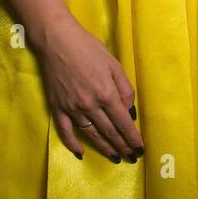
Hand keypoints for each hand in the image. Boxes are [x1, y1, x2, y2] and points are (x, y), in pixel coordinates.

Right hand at [33, 13, 143, 163]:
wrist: (57, 41)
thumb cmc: (89, 49)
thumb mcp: (114, 65)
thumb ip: (125, 90)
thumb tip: (129, 111)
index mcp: (106, 94)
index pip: (123, 123)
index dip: (133, 138)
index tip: (140, 148)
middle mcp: (90, 105)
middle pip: (109, 131)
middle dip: (122, 146)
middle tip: (132, 157)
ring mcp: (72, 108)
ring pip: (91, 134)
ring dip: (104, 148)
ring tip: (115, 157)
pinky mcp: (57, 108)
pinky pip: (65, 131)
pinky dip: (73, 144)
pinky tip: (81, 154)